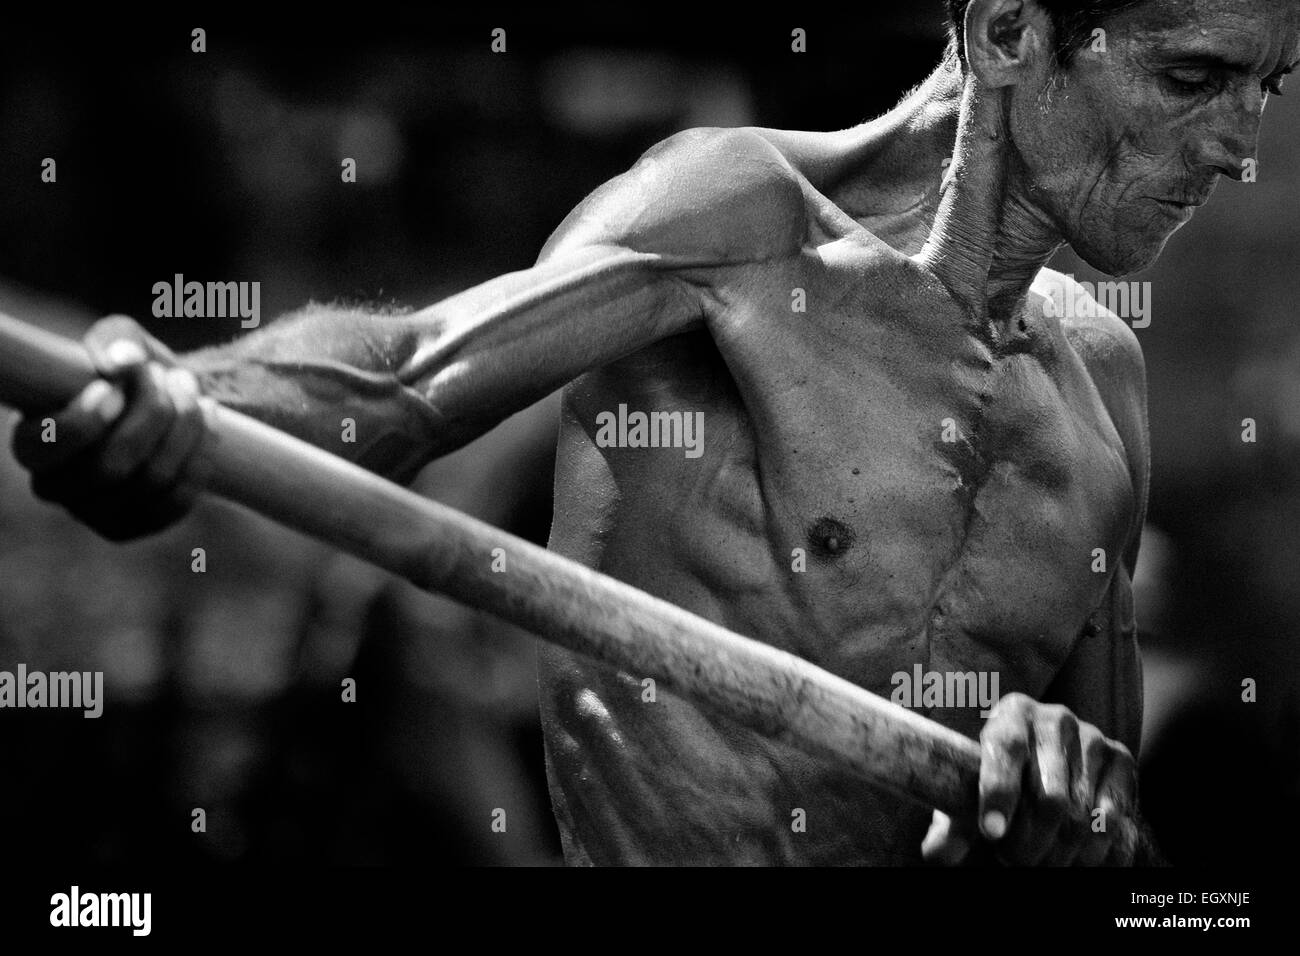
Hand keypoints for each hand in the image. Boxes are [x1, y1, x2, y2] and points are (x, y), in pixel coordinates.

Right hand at [10, 315, 206, 539]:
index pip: (43, 447)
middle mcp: (57, 487)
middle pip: (111, 465)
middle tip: (173, 376)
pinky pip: (177, 500)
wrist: (169, 403)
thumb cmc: (130, 372)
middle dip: (153, 414)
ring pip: (151, 481)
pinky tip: (208, 417)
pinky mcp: (139, 525)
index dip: (84, 420)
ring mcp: (97, 514)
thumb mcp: (121, 343)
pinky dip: (201, 455)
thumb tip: (123, 360)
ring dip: (184, 428)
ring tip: (193, 390)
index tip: (112, 386)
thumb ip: (116, 339)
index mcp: (32, 442)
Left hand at [921, 692, 1138, 865]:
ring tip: (1039, 862)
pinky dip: (1093, 850)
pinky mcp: (1122, 759)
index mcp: (1012, 713)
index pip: (1005, 749)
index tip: (991, 833)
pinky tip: (1073, 859)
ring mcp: (1093, 737)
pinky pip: (1114, 818)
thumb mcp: (970, 794)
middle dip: (1029, 841)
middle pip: (1050, 796)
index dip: (998, 793)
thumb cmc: (1000, 779)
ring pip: (1082, 814)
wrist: (1046, 763)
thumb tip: (937, 853)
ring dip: (1059, 852)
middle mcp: (1055, 718)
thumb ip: (952, 824)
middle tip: (1013, 861)